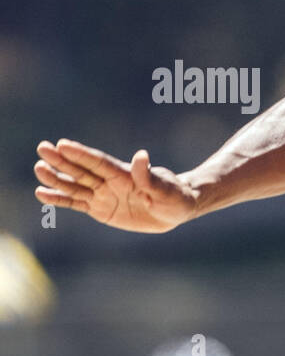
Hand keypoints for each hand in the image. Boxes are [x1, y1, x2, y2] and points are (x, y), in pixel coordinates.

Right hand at [33, 139, 198, 232]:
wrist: (175, 211)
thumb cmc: (175, 197)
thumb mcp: (166, 189)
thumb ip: (149, 177)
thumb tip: (141, 156)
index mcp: (124, 174)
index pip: (99, 163)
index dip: (81, 154)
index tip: (62, 144)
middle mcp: (109, 182)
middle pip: (82, 170)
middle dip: (62, 160)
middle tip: (42, 148)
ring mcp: (103, 194)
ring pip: (75, 185)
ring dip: (56, 178)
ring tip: (39, 168)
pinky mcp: (100, 209)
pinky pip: (76, 203)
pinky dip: (60, 198)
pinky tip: (42, 193)